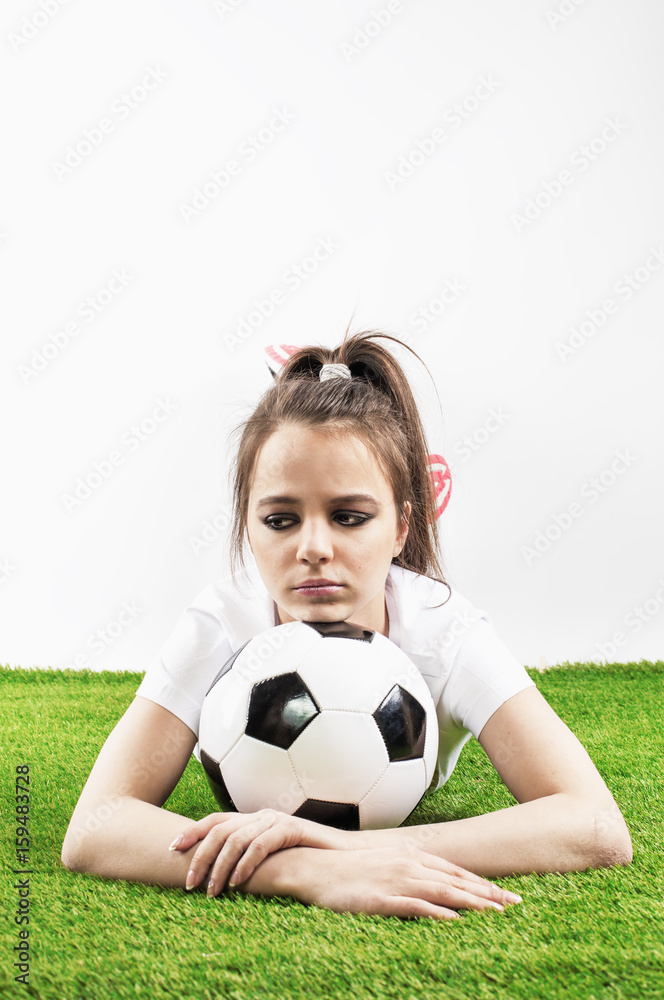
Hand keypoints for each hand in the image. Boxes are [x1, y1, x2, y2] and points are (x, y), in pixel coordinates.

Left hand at [168, 809, 350, 895]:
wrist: (340, 854)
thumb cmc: (303, 859)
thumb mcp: (269, 857)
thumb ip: (247, 858)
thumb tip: (215, 875)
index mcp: (252, 819)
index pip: (215, 820)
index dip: (192, 831)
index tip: (171, 849)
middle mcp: (260, 815)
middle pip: (220, 829)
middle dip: (200, 856)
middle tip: (189, 883)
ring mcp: (275, 820)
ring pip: (237, 839)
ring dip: (219, 866)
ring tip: (211, 891)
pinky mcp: (292, 829)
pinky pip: (261, 845)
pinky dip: (245, 864)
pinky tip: (237, 883)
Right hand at [245, 844, 523, 919]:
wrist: (313, 868)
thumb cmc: (346, 869)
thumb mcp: (383, 863)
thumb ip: (407, 870)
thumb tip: (430, 884)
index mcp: (410, 857)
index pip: (455, 871)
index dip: (482, 883)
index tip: (506, 894)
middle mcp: (408, 865)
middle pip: (457, 880)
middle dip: (489, 893)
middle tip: (517, 903)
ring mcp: (396, 881)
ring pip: (443, 893)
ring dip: (473, 903)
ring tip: (498, 914)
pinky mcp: (382, 899)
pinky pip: (415, 907)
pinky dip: (438, 914)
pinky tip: (455, 922)